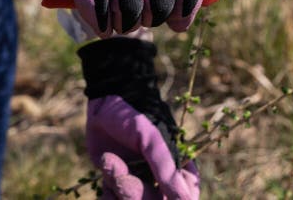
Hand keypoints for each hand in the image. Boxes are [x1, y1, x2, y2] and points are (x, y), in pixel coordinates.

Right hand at [11, 0, 202, 36]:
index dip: (188, 9)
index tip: (179, 23)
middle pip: (162, 2)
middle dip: (155, 19)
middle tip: (145, 21)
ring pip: (132, 12)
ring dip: (127, 25)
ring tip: (122, 24)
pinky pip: (101, 11)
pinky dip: (102, 25)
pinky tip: (103, 27)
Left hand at [79, 39, 198, 199]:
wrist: (105, 102)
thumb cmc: (138, 116)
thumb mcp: (153, 141)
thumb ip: (167, 170)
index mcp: (176, 164)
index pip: (186, 193)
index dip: (177, 199)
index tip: (162, 197)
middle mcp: (159, 175)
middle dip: (136, 192)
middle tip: (121, 174)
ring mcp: (138, 178)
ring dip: (119, 185)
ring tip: (111, 162)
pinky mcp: (116, 179)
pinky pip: (113, 199)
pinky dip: (107, 189)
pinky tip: (107, 163)